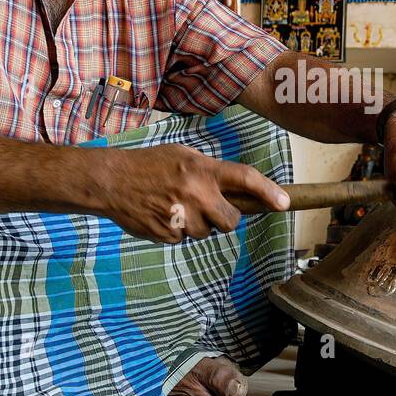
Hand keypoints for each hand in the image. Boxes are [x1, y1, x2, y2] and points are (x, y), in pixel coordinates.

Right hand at [89, 144, 289, 242]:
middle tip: (208, 207)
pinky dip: (178, 231)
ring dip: (197, 224)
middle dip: (225, 218)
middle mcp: (196, 193)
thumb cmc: (151, 165)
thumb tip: (241, 193)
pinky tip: (162, 214)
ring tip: (174, 205)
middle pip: (231, 221)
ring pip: (206, 232)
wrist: (111, 181)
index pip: (245, 179)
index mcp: (202, 169)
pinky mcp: (168, 234)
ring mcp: (182, 216)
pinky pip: (184, 239)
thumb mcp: (184, 156)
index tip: (285, 203)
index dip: (269, 192)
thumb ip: (211, 172)